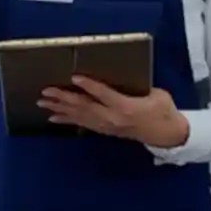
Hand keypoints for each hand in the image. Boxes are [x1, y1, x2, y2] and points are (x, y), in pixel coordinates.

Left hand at [37, 75, 189, 148]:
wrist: (167, 135)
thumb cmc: (163, 111)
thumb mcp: (156, 94)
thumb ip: (138, 87)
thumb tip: (121, 76)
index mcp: (126, 107)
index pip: (103, 94)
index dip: (88, 85)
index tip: (74, 77)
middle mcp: (112, 118)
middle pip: (84, 106)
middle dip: (64, 98)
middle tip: (47, 91)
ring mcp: (107, 126)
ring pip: (79, 116)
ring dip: (60, 108)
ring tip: (43, 102)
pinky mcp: (105, 130)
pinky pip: (82, 124)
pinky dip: (67, 119)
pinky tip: (54, 117)